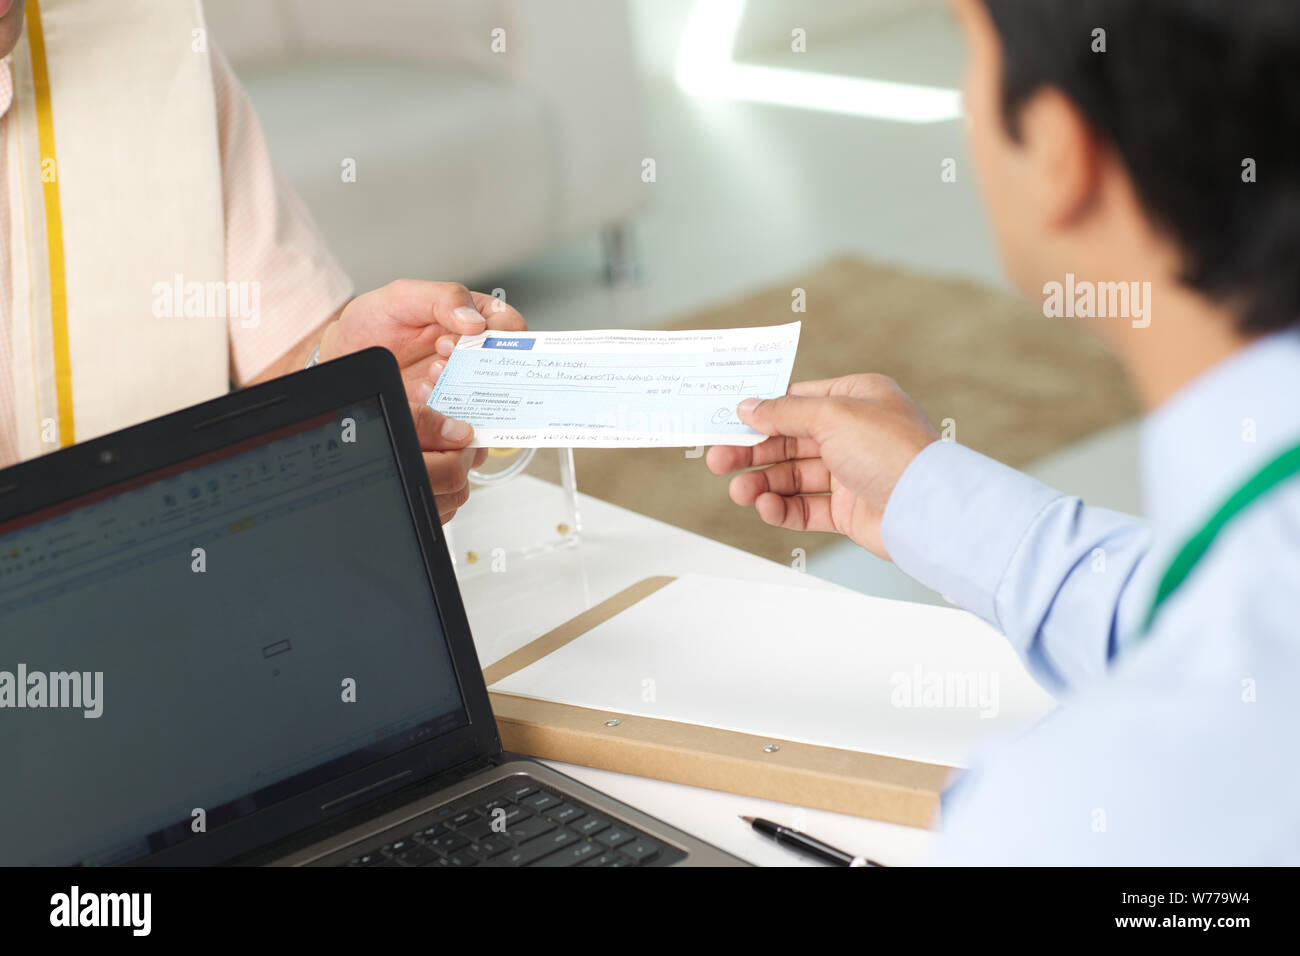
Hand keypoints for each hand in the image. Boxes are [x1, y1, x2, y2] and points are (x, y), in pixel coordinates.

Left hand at [318, 279, 524, 521]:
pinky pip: (465, 424)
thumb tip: (477, 321)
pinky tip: (422, 397)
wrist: (341, 358)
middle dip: (480, 364)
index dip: (500, 332)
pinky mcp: (447, 415)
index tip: (471, 335)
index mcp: (471, 320)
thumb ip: (442, 298)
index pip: (510, 326)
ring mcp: (462, 387)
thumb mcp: (402, 297)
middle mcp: (472, 356)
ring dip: (464, 390)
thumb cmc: (371, 323)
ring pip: (489, 398)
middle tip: (445, 356)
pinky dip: (448, 414)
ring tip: (430, 378)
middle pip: (505, 366)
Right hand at [705, 374, 938, 558]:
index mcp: (856, 398)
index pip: (797, 400)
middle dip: (752, 451)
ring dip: (763, 483)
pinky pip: (806, 508)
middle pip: (789, 440)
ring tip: (738, 491)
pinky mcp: (849, 511)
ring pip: (794, 476)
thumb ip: (785, 411)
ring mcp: (851, 473)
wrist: (927, 510)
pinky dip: (782, 509)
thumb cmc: (892, 451)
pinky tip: (765, 507)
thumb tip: (749, 407)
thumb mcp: (832, 415)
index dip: (761, 411)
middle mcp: (854, 434)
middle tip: (716, 460)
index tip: (727, 420)